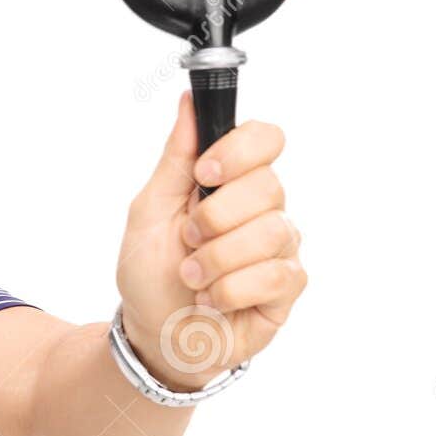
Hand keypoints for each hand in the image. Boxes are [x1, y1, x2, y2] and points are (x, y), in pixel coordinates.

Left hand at [114, 90, 306, 392]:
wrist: (153, 333)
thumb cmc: (150, 273)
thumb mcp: (149, 211)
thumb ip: (175, 158)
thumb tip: (189, 102)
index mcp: (231, 182)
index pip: (266, 139)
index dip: (240, 151)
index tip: (205, 172)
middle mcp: (263, 209)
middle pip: (268, 185)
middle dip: (214, 217)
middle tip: (187, 239)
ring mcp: (279, 248)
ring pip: (271, 232)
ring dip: (215, 259)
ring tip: (191, 276)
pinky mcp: (287, 289)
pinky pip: (275, 275)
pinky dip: (229, 289)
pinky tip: (210, 299)